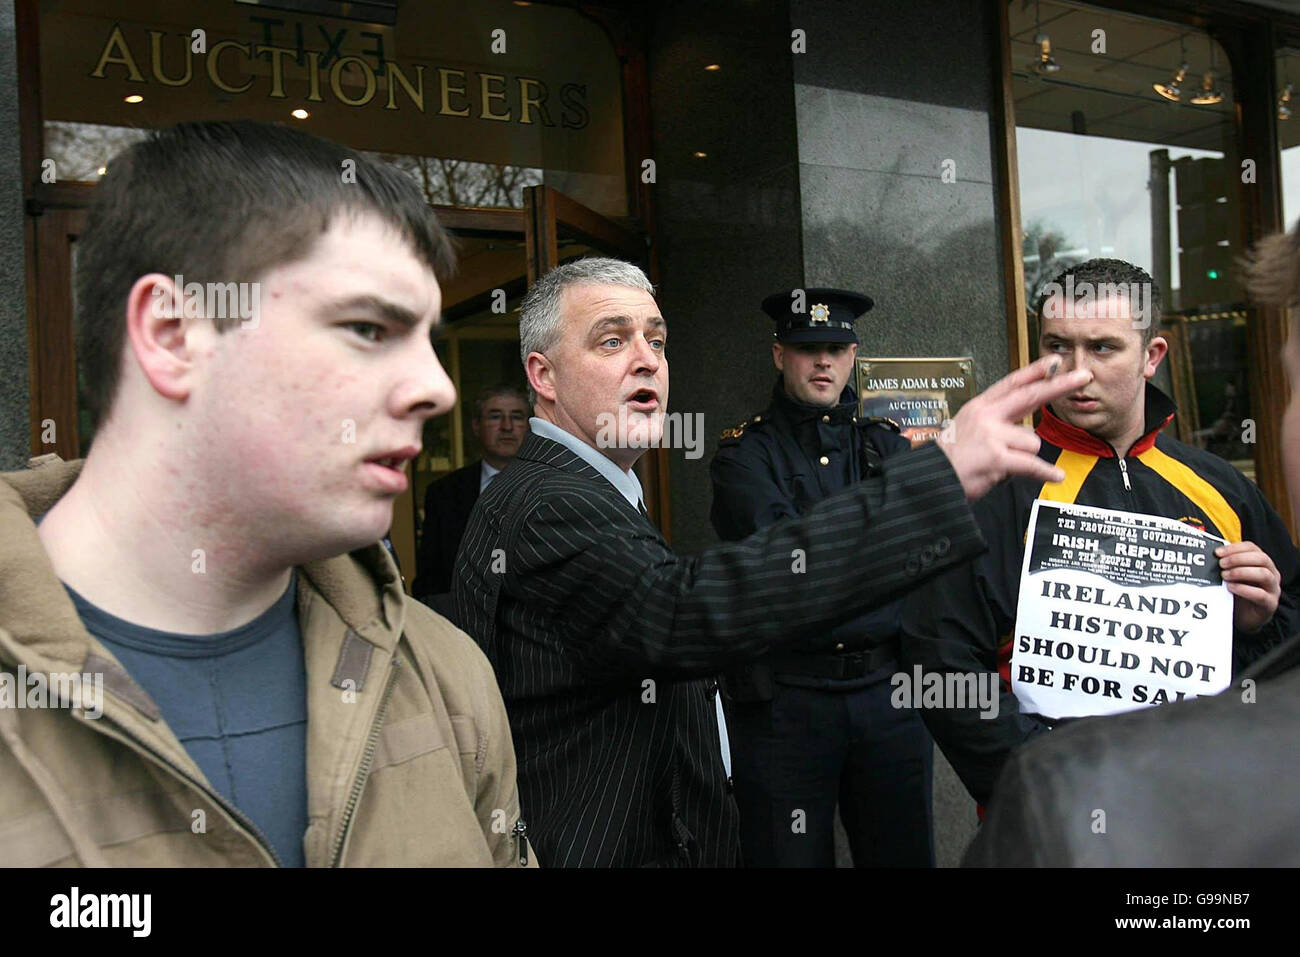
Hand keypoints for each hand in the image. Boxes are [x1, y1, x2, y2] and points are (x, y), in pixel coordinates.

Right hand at [934, 355, 1092, 501]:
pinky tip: (1055, 476)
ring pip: (1032, 442)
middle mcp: (986, 416)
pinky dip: (1045, 473)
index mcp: (979, 407)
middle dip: (1060, 385)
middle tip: (1083, 376)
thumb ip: (996, 421)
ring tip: (1001, 466)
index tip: (1055, 361)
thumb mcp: (967, 427)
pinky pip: (1031, 464)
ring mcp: (992, 435)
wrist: (930, 478)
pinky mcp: (997, 457)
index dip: (1035, 371)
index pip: (1011, 383)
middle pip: (1030, 395)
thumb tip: (1027, 426)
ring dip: (1024, 457)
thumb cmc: (950, 458)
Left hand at [1216, 540, 1280, 632]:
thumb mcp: (1233, 576)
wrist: (1245, 618)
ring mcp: (1272, 589)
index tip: (1218, 552)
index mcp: (1262, 563)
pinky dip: (1244, 589)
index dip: (1235, 548)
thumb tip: (1211, 555)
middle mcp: (1271, 573)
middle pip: (1261, 558)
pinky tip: (1231, 587)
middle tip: (1221, 564)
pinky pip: (1260, 594)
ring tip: (1224, 575)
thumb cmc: (1239, 593)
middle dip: (1238, 559)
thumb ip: (1227, 566)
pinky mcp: (1269, 604)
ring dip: (1241, 572)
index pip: (1252, 548)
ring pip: (1263, 574)